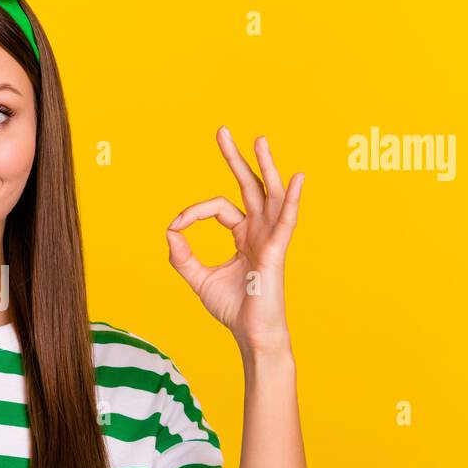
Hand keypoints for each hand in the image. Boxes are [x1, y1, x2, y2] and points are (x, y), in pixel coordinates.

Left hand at [166, 127, 303, 353]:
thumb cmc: (233, 309)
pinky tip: (297, 178)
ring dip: (265, 167)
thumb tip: (170, 230)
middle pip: (248, 186)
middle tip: (222, 131)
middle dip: (235, 158)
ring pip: (269, 195)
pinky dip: (291, 199)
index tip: (176, 226)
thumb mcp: (199, 278)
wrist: (251, 335)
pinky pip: (286, 221)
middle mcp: (259, 231)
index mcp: (243, 235)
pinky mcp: (276, 252)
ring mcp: (270, 239)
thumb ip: (182, 256)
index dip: (193, 212)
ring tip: (259, 140)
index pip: (219, 208)